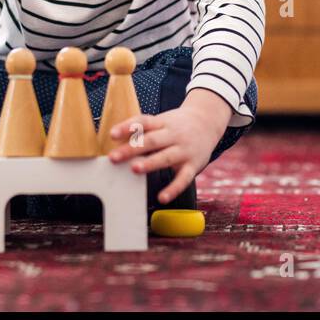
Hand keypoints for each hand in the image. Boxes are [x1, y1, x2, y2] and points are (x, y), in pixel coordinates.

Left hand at [104, 96, 227, 204]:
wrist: (207, 121)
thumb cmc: (176, 125)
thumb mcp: (162, 121)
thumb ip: (143, 132)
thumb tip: (117, 146)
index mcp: (162, 122)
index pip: (144, 121)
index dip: (128, 127)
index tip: (112, 135)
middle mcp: (173, 135)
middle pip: (151, 140)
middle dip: (132, 149)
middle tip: (113, 158)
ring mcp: (184, 150)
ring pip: (166, 157)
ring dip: (150, 163)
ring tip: (134, 169)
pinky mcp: (193, 165)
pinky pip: (183, 178)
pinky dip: (173, 189)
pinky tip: (162, 198)